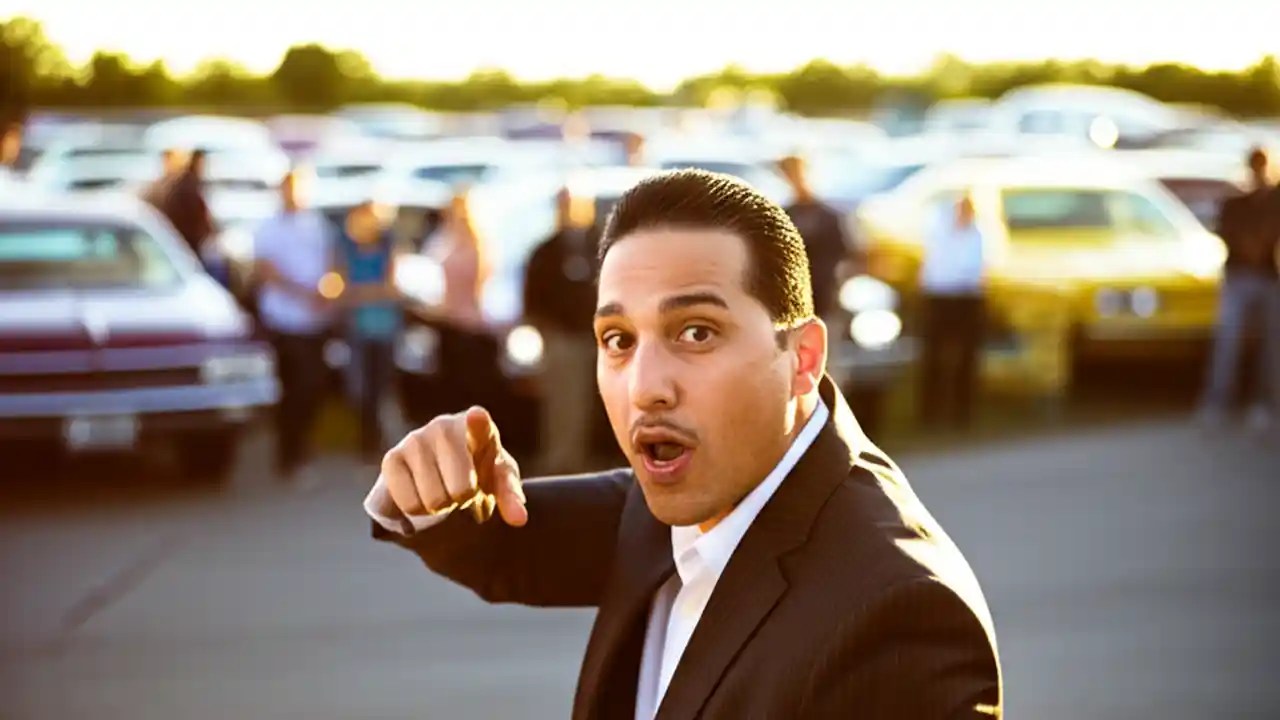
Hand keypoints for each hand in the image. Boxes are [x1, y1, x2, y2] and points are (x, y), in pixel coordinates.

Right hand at [380, 406, 527, 526]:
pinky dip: (416, 512)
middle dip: (463, 501)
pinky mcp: (391, 458)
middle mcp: (444, 426)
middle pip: (461, 490)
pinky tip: (421, 498)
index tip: (477, 416)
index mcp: (479, 427)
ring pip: (432, 500)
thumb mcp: (501, 483)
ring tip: (443, 493)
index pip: (480, 426)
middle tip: (462, 493)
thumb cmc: (480, 475)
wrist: (443, 478)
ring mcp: (415, 440)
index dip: (477, 423)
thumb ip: (511, 497)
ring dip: (440, 508)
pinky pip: (406, 502)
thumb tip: (519, 519)